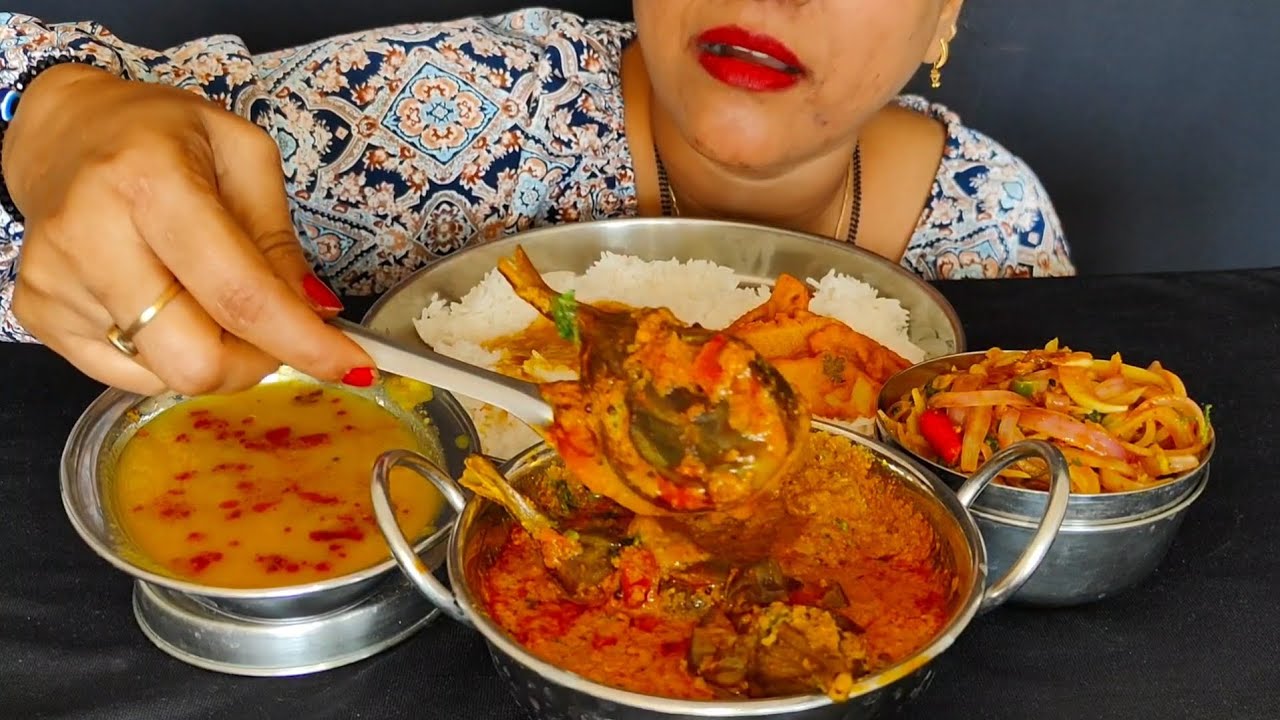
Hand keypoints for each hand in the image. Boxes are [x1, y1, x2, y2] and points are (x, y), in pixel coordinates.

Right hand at [2, 64, 371, 394]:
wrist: (63, 132)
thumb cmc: (160, 137)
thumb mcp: (243, 157)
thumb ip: (280, 240)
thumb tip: (316, 313)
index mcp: (151, 181)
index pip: (240, 295)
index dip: (304, 343)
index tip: (351, 364)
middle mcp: (92, 236)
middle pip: (196, 361)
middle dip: (254, 362)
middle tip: (272, 330)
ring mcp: (57, 282)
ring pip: (166, 376)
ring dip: (214, 356)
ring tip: (208, 298)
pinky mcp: (38, 313)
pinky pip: (130, 375)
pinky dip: (168, 353)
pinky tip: (164, 301)